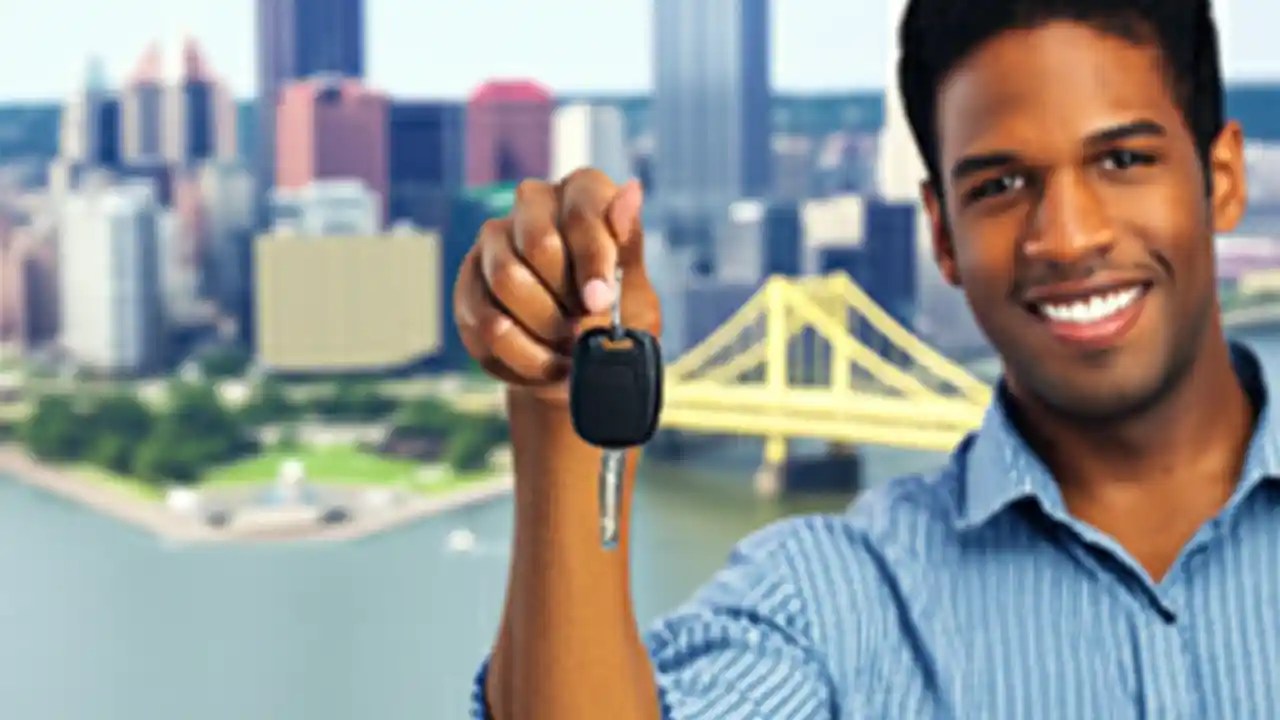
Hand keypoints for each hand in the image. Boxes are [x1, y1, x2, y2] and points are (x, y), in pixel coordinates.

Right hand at [453, 168, 661, 401]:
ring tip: (569, 353)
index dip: (593, 261)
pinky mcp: (469, 282)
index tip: (600, 301)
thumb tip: (631, 191)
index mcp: (583, 192)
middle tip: (585, 333)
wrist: (579, 362)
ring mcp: (495, 239)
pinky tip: (544, 364)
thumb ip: (628, 246)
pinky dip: (519, 354)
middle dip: (565, 301)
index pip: (582, 214)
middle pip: (538, 244)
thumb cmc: (614, 316)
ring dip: (542, 329)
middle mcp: (534, 204)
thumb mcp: (635, 287)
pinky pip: (483, 319)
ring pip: (505, 280)